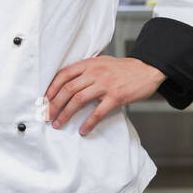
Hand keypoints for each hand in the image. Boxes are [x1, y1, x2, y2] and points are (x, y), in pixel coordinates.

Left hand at [44, 56, 166, 135]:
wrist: (147, 70)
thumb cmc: (124, 68)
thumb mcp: (102, 62)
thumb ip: (86, 69)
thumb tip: (67, 81)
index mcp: (89, 64)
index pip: (64, 75)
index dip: (51, 88)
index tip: (44, 100)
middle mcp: (95, 73)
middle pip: (68, 89)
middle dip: (54, 104)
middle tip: (47, 116)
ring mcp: (105, 85)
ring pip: (78, 99)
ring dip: (66, 113)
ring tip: (58, 123)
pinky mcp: (116, 97)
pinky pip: (98, 112)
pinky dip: (88, 122)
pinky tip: (83, 130)